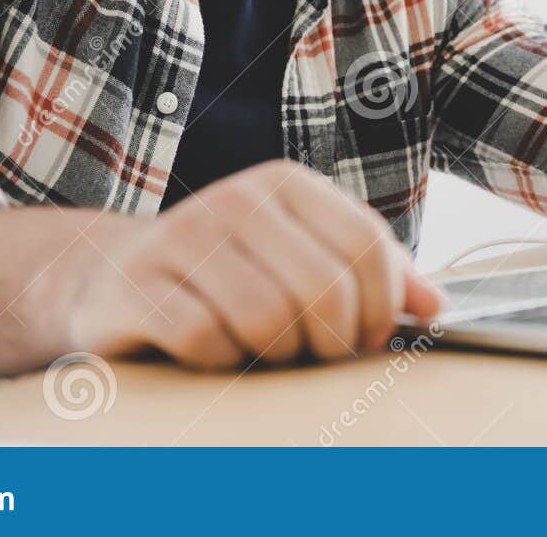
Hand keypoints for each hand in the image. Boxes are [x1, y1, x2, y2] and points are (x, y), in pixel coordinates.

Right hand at [63, 161, 442, 367]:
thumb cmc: (228, 277)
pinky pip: (208, 341)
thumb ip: (374, 277)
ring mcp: (182, 236)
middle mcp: (236, 198)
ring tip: (260, 350)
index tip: (369, 338)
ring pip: (269, 320)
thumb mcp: (303, 259)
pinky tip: (211, 352)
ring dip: (274, 356)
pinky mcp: (137, 284)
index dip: (381, 305)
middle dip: (331, 341)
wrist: (111, 279)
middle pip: (324, 288)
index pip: (366, 243)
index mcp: (286, 184)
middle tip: (314, 355)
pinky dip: (221, 362)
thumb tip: (435, 306)